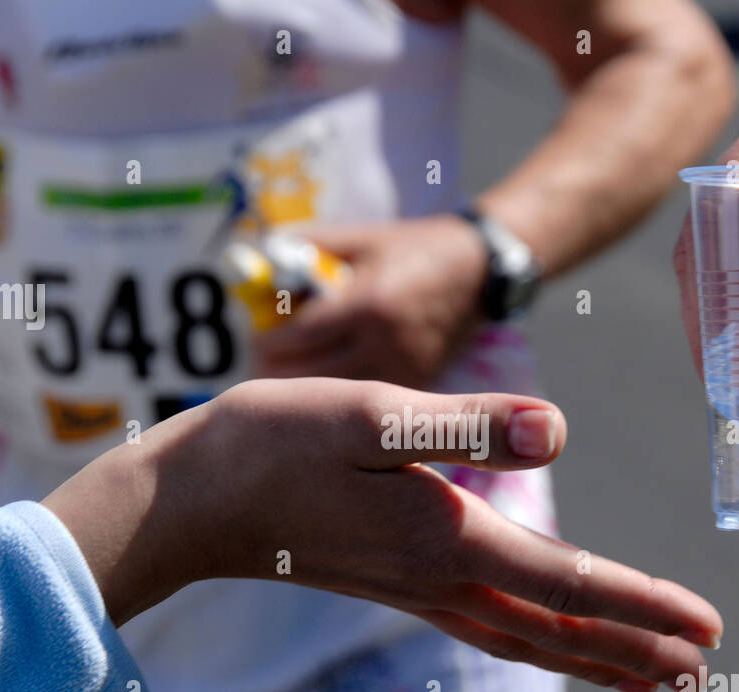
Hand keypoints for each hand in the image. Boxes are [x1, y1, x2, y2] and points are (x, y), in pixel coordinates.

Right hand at [44, 378, 722, 691]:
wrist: (197, 497)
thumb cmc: (278, 444)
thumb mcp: (373, 415)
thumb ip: (468, 426)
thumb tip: (556, 431)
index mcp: (449, 540)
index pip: (570, 583)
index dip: (645, 605)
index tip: (708, 629)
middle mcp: (442, 579)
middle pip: (559, 630)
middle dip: (635, 651)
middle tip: (701, 673)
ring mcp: (416, 589)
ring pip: (525, 639)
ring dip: (591, 660)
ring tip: (645, 680)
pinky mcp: (394, 582)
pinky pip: (487, 628)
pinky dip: (535, 644)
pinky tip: (542, 641)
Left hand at [251, 216, 488, 387]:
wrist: (483, 271)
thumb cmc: (414, 249)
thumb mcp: (360, 238)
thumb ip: (308, 246)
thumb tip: (255, 255)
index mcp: (365, 304)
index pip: (294, 339)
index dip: (265, 343)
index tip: (256, 339)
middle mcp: (384, 344)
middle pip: (307, 379)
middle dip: (280, 373)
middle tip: (266, 364)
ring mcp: (405, 371)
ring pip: (335, 400)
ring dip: (309, 393)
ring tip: (294, 378)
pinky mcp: (419, 387)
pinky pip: (367, 405)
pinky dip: (343, 399)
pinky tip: (332, 389)